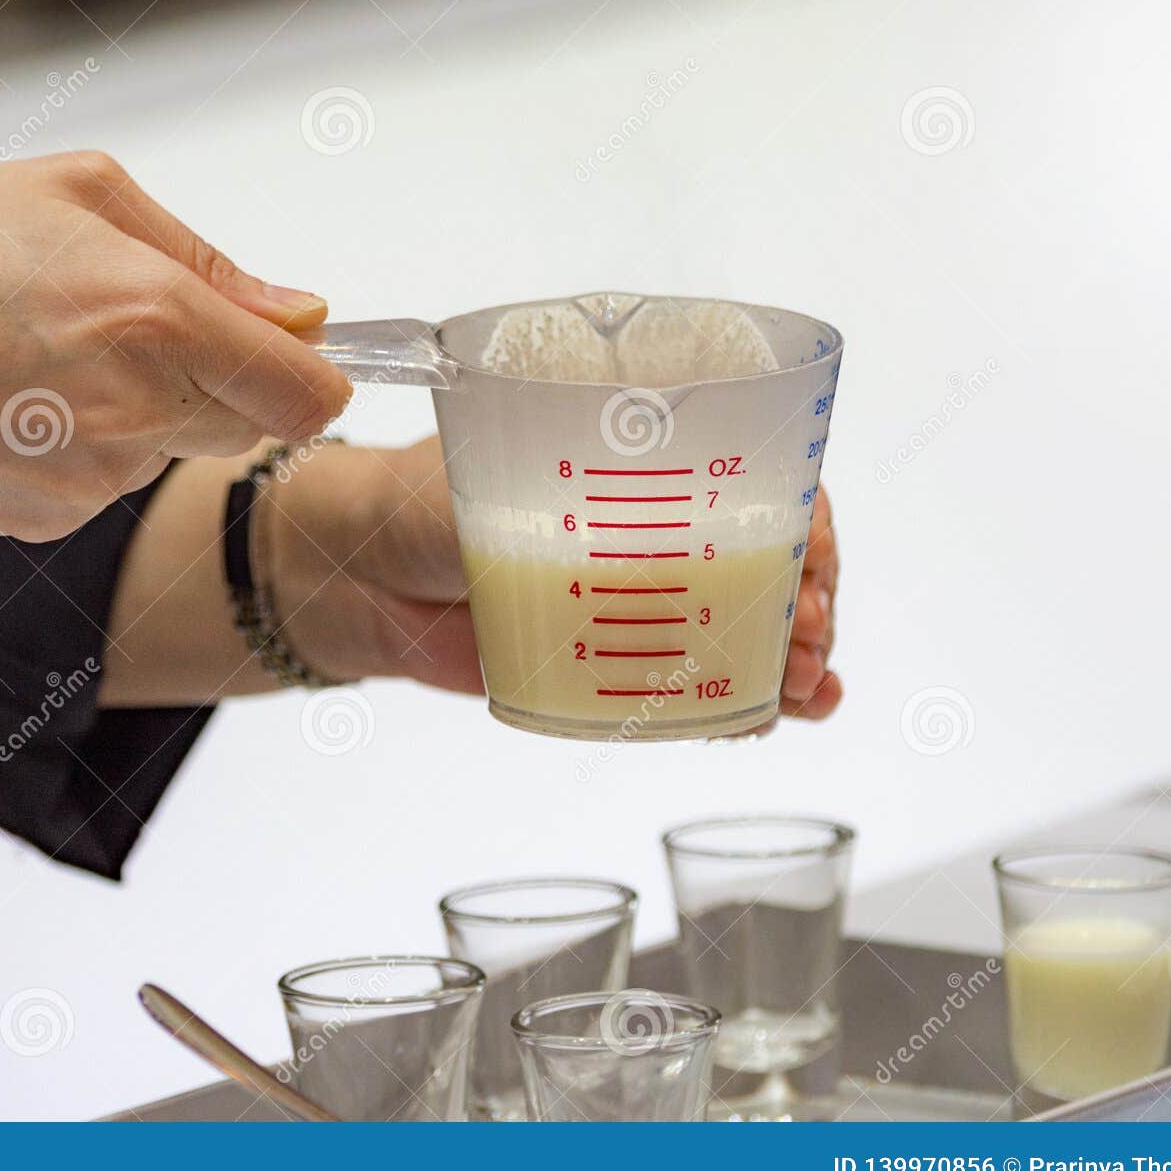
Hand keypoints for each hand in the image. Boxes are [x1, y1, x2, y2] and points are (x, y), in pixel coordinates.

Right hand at [0, 152, 350, 538]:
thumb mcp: (82, 194)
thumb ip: (213, 262)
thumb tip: (300, 315)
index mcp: (160, 319)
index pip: (308, 396)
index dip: (315, 377)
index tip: (297, 358)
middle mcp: (140, 410)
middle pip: (250, 426)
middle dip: (224, 383)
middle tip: (136, 333)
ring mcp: (96, 477)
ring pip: (173, 454)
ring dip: (148, 414)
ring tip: (50, 361)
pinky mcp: (52, 520)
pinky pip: (111, 487)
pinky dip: (88, 451)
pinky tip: (20, 405)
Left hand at [265, 441, 841, 725]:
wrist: (358, 573)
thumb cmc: (419, 498)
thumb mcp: (496, 481)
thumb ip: (561, 509)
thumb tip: (641, 546)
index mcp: (646, 456)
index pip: (764, 478)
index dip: (805, 525)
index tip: (811, 569)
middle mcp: (658, 524)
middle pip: (775, 559)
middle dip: (811, 603)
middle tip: (809, 642)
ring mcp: (643, 597)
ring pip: (751, 626)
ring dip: (796, 658)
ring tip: (809, 691)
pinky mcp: (619, 661)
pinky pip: (700, 684)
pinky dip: (748, 702)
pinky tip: (783, 715)